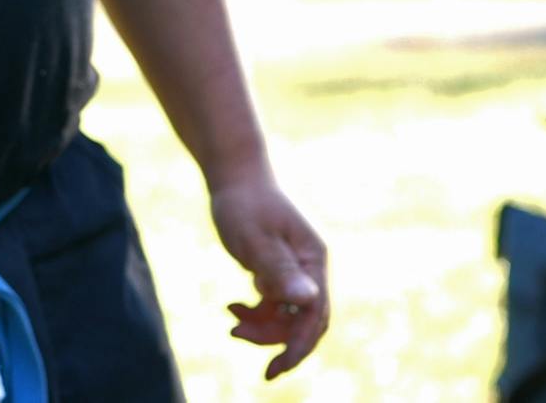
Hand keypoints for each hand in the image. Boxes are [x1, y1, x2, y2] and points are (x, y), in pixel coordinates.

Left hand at [210, 172, 328, 379]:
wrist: (234, 177)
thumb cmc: (243, 203)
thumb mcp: (255, 237)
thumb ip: (279, 268)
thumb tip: (307, 300)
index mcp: (313, 261)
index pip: (314, 315)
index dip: (298, 345)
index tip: (275, 368)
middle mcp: (310, 270)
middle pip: (303, 321)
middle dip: (276, 339)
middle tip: (236, 336)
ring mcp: (295, 272)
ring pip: (286, 316)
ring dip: (262, 326)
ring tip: (230, 321)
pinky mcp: (278, 272)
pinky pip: (273, 305)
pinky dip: (255, 312)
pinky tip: (231, 307)